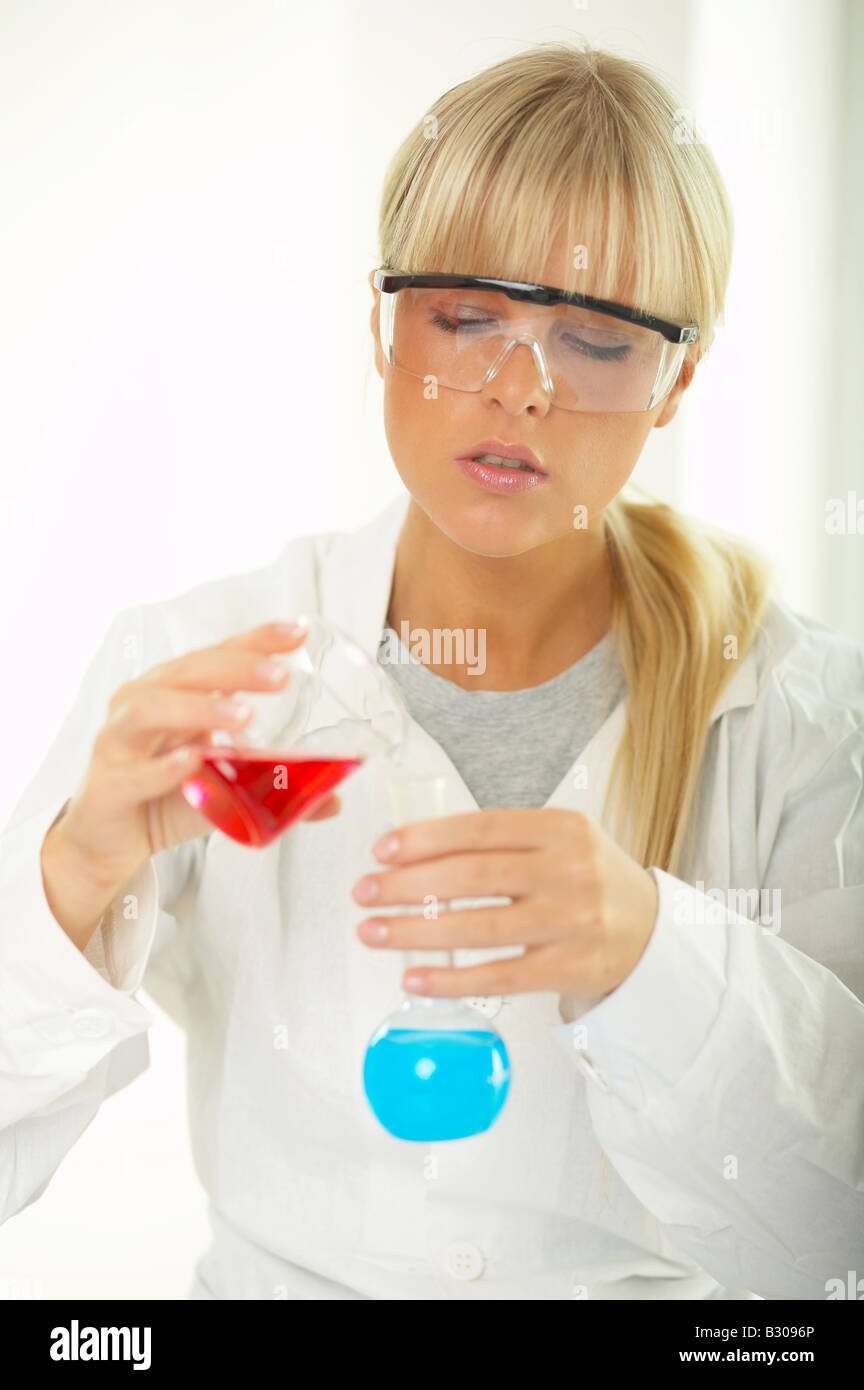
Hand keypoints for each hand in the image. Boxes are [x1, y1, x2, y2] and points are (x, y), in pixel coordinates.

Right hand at [55, 620, 339, 891]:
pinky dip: (164, 766)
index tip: (297, 633)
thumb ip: (273, 786)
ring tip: (244, 715)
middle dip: (236, 668)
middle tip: (281, 676)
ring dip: (200, 708)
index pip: (218, 655)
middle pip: (187, 671)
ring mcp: (120, 742)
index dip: (256, 640)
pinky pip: (135, 771)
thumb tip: (332, 797)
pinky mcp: (109, 784)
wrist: (108, 843)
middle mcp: (143, 705)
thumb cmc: (164, 798)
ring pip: (153, 709)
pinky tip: (191, 762)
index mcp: (175, 693)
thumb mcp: (225, 787)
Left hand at [351, 807, 658, 1000]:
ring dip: (416, 931)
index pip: (480, 828)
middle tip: (364, 892)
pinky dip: (452, 980)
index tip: (381, 850)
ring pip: (479, 927)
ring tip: (373, 932)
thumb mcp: (559, 842)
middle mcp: (569, 871)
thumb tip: (413, 851)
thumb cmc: (587, 881)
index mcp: (562, 828)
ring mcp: (572, 922)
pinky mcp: (571, 968)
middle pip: (473, 876)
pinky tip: (414, 978)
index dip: (425, 838)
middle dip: (407, 885)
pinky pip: (500, 976)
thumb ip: (500, 841)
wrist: (652, 932)